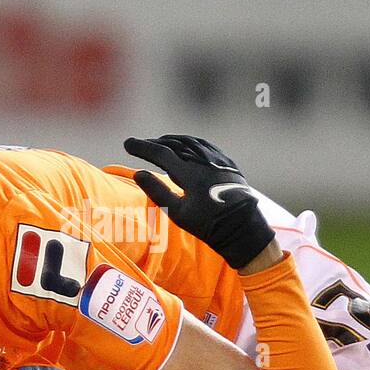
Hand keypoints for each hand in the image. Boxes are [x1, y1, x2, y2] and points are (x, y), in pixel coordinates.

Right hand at [124, 134, 274, 269]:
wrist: (242, 228)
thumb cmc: (208, 225)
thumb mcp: (179, 213)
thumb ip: (158, 192)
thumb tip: (138, 173)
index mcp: (190, 173)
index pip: (160, 153)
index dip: (142, 147)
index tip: (127, 144)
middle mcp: (203, 161)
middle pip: (174, 144)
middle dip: (154, 143)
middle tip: (140, 145)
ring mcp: (217, 160)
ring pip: (189, 142)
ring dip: (171, 140)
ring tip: (158, 143)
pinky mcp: (227, 163)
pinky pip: (204, 145)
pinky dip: (188, 142)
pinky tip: (184, 146)